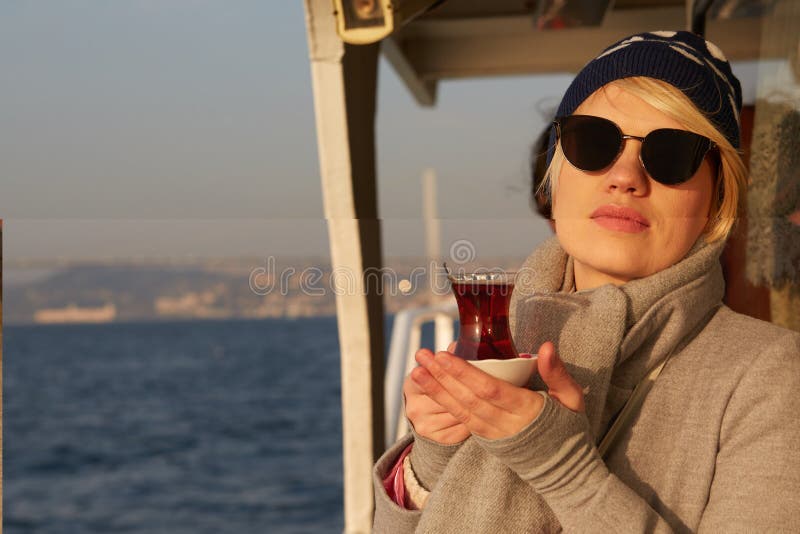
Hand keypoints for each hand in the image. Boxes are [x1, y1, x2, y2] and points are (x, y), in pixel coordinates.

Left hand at [411, 342, 584, 439]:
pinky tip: (431, 390)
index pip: (489, 389)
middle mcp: (506, 425)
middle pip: (467, 399)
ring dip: (436, 390)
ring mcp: (494, 435)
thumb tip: (545, 346)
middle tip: (421, 356)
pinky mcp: (487, 440)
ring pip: (460, 411)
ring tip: (416, 371)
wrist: (565, 471)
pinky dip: (444, 404)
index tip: (444, 355)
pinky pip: (461, 422)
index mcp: (527, 411)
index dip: (464, 373)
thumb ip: (557, 372)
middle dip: (441, 377)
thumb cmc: (569, 428)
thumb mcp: (571, 398)